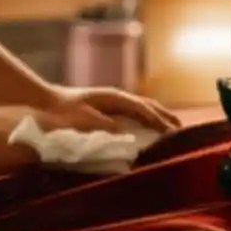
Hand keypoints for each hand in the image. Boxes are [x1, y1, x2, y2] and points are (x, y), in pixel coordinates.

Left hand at [42, 86, 179, 132]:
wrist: (48, 101)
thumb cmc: (64, 111)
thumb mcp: (83, 119)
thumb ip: (104, 125)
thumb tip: (125, 131)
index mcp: (115, 98)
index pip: (144, 109)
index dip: (160, 121)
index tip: (173, 133)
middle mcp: (118, 97)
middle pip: (149, 105)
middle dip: (166, 116)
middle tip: (182, 129)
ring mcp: (114, 100)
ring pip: (144, 106)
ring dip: (159, 116)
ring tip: (171, 127)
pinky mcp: (109, 106)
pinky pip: (135, 111)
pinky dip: (148, 117)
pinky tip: (150, 126)